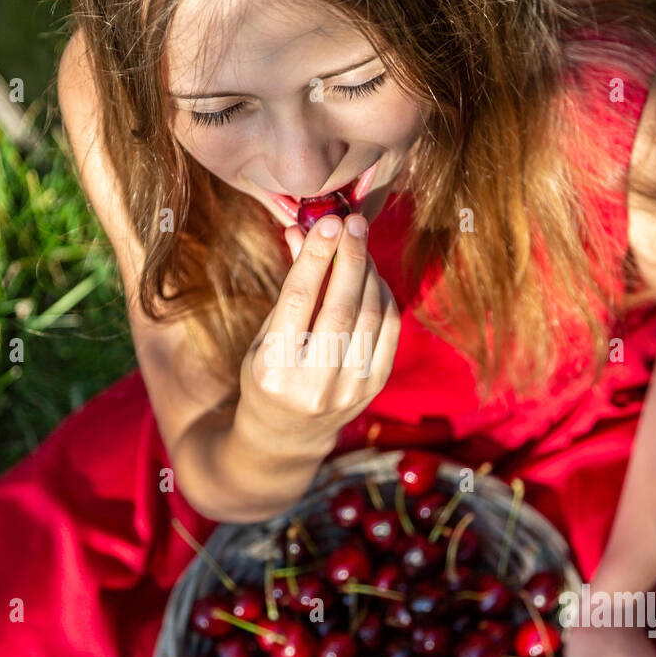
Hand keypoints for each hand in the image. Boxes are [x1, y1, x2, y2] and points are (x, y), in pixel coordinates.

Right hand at [238, 212, 400, 448]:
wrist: (289, 433)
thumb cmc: (270, 374)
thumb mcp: (267, 334)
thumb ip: (289, 285)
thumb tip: (302, 229)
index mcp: (274, 368)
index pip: (299, 300)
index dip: (316, 256)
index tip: (328, 223)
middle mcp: (313, 382)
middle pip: (340, 306)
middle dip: (350, 257)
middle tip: (354, 223)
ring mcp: (348, 389)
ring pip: (370, 315)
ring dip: (368, 273)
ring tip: (360, 246)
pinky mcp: (374, 387)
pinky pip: (388, 330)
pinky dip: (383, 297)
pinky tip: (372, 278)